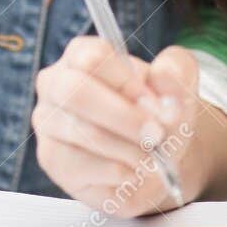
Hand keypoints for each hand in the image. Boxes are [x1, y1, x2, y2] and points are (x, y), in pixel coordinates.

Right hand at [32, 38, 200, 215]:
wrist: (155, 157)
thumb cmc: (159, 112)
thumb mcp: (179, 84)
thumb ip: (177, 71)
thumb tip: (163, 73)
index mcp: (82, 54)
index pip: (93, 59)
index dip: (127, 83)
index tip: (154, 104)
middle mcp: (55, 84)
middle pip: (77, 93)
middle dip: (124, 118)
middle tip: (157, 135)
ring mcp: (48, 123)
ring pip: (87, 134)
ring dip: (130, 149)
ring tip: (153, 156)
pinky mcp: (51, 159)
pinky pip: (84, 167)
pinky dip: (119, 172)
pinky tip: (133, 170)